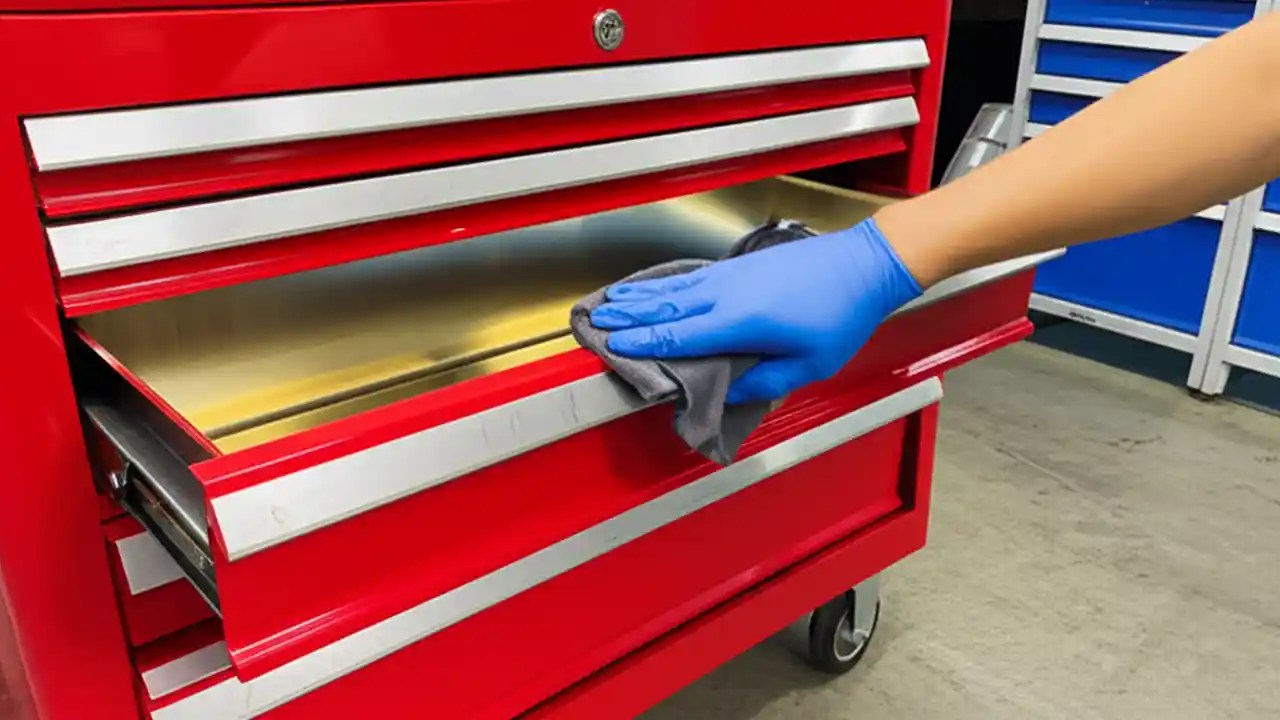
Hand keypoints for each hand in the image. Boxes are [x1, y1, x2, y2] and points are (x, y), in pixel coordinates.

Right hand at [590, 218, 922, 403]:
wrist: (864, 264)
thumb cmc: (841, 316)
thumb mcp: (808, 364)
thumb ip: (764, 381)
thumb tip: (729, 392)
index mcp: (741, 321)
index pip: (681, 336)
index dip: (644, 344)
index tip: (613, 346)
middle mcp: (728, 294)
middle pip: (667, 308)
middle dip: (629, 316)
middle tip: (595, 322)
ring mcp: (732, 276)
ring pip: (675, 289)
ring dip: (639, 296)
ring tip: (609, 300)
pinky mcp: (739, 268)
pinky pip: (690, 279)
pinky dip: (664, 285)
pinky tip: (653, 287)